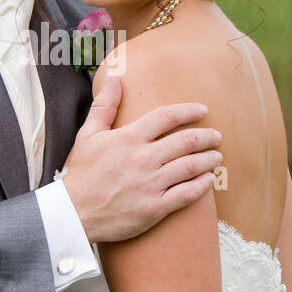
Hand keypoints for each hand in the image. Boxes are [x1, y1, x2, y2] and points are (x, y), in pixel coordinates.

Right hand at [62, 75, 222, 242]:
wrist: (73, 213)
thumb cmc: (81, 173)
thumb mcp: (88, 134)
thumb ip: (104, 106)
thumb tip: (114, 78)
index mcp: (129, 138)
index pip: (167, 117)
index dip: (189, 111)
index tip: (203, 110)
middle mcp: (143, 159)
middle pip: (186, 141)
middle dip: (207, 137)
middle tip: (216, 136)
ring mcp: (150, 185)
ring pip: (191, 167)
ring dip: (209, 160)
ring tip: (217, 157)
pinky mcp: (154, 208)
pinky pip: (186, 194)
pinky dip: (202, 186)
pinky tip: (208, 180)